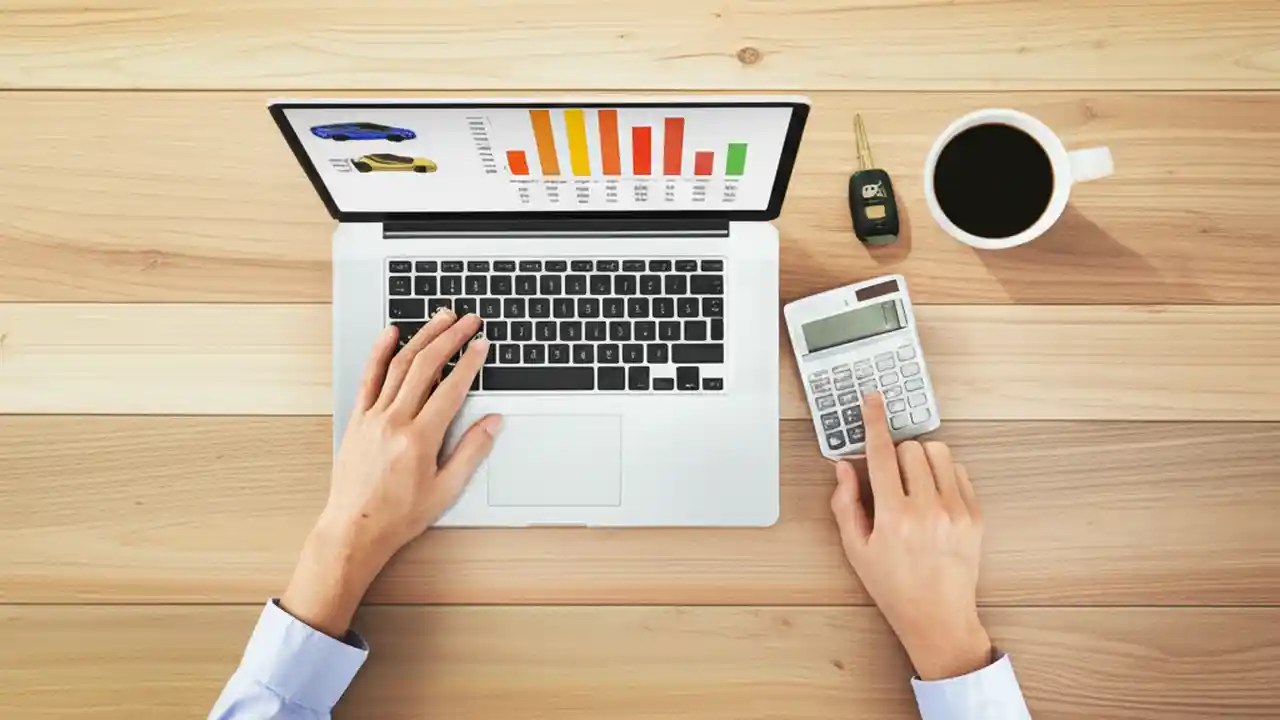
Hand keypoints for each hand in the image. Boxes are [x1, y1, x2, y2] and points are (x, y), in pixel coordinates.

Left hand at [282, 310, 501, 635]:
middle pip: (426, 366)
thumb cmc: (399, 515)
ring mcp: (373, 417)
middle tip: (468, 321)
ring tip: (440, 318)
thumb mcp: (446, 489)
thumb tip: (492, 423)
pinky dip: (380, 352)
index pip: (451, 388)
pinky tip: (391, 334)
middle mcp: (394, 421)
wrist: (355, 529)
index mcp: (420, 438)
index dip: (470, 362)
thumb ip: (471, 451)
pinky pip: (370, 378)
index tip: (482, 345)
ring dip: (422, 337)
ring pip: (399, 365)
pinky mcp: (358, 419)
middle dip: (450, 337)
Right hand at [829, 393, 990, 680]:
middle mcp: (927, 510)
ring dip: (921, 458)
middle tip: (890, 476)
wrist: (938, 616)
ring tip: (913, 483)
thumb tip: (844, 467)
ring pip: (938, 453)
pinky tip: (933, 495)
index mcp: (893, 517)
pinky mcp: (975, 515)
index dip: (874, 422)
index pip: (880, 454)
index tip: (873, 401)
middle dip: (896, 453)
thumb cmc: (894, 586)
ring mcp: (956, 511)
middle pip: (911, 448)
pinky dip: (943, 473)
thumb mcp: (856, 548)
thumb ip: (845, 503)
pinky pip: (959, 471)